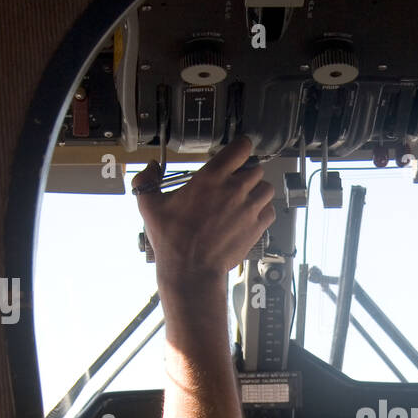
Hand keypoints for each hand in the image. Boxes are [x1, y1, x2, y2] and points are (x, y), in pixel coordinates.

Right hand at [132, 136, 275, 286]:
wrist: (191, 270)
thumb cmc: (172, 240)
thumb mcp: (149, 206)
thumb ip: (147, 180)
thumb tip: (151, 166)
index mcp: (211, 178)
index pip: (241, 148)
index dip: (240, 148)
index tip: (237, 153)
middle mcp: (234, 190)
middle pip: (256, 168)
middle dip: (246, 173)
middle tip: (234, 182)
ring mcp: (248, 208)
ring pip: (266, 188)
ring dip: (257, 190)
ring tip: (244, 199)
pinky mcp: (257, 227)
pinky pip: (270, 210)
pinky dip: (264, 210)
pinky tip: (250, 215)